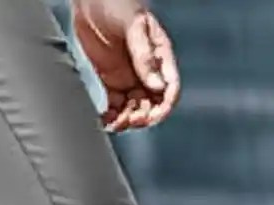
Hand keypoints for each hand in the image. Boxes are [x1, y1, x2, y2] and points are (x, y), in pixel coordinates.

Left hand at [72, 1, 180, 130]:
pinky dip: (112, 116)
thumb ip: (144, 55)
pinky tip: (103, 121)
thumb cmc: (117, 3)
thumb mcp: (134, 26)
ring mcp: (129, 75)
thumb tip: (157, 86)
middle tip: (128, 120)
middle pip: (152, 103)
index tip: (151, 117)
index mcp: (160, 56)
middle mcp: (147, 69)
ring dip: (127, 120)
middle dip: (143, 116)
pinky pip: (116, 104)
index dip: (164, 107)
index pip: (170, 88)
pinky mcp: (111, 79)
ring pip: (134, 107)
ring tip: (113, 123)